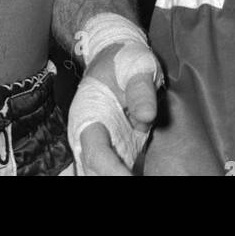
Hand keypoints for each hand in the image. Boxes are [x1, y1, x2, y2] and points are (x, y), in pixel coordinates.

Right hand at [68, 40, 160, 176]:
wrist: (115, 57)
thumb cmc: (124, 59)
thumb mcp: (136, 66)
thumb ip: (141, 90)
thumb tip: (146, 117)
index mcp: (88, 114)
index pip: (96, 152)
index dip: (111, 171)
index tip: (130, 178)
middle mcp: (88, 135)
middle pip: (94, 172)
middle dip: (114, 177)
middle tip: (137, 177)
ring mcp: (101, 146)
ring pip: (99, 173)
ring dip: (118, 175)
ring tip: (140, 175)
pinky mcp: (115, 151)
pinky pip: (115, 170)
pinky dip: (124, 174)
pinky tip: (140, 173)